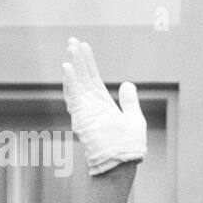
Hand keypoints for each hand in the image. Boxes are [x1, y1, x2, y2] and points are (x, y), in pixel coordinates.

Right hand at [61, 37, 146, 175]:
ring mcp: (85, 111)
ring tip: (70, 47)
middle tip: (72, 40)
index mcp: (103, 105)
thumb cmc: (128, 147)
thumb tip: (127, 84)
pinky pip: (74, 96)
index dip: (89, 63)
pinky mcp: (82, 116)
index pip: (93, 79)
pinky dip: (70, 81)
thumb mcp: (134, 118)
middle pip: (83, 77)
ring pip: (77, 83)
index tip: (84, 47)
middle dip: (78, 59)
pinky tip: (67, 66)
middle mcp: (91, 106)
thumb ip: (130, 102)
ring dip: (73, 65)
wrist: (122, 162)